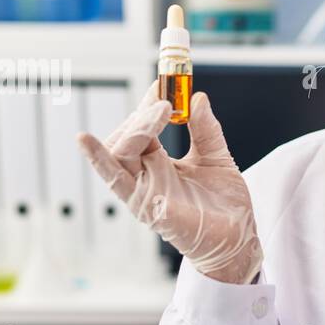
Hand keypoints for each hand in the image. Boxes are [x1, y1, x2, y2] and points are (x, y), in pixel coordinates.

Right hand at [76, 82, 262, 284]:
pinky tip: (86, 141)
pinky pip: (116, 182)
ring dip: (135, 128)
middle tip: (164, 100)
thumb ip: (206, 130)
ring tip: (158, 113)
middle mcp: (146, 175)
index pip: (143, 126)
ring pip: (119, 153)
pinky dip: (100, 160)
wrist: (238, 241)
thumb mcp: (218, 158)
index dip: (150, 103)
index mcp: (159, 162)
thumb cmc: (225, 206)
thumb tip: (197, 98)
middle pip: (126, 136)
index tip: (164, 84)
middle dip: (142, 114)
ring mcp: (143, 190)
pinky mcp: (146, 206)